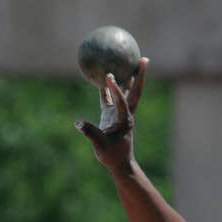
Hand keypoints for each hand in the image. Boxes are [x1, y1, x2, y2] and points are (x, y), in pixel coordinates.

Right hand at [75, 57, 148, 171]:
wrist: (119, 162)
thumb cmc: (112, 155)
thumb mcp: (100, 145)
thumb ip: (90, 133)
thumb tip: (77, 123)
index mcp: (125, 119)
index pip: (122, 101)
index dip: (116, 90)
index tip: (110, 77)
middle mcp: (126, 113)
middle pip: (135, 90)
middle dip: (139, 75)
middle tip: (144, 59)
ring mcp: (120, 112)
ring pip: (126, 91)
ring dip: (128, 76)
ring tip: (129, 60)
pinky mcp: (112, 114)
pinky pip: (109, 97)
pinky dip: (107, 87)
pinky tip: (102, 75)